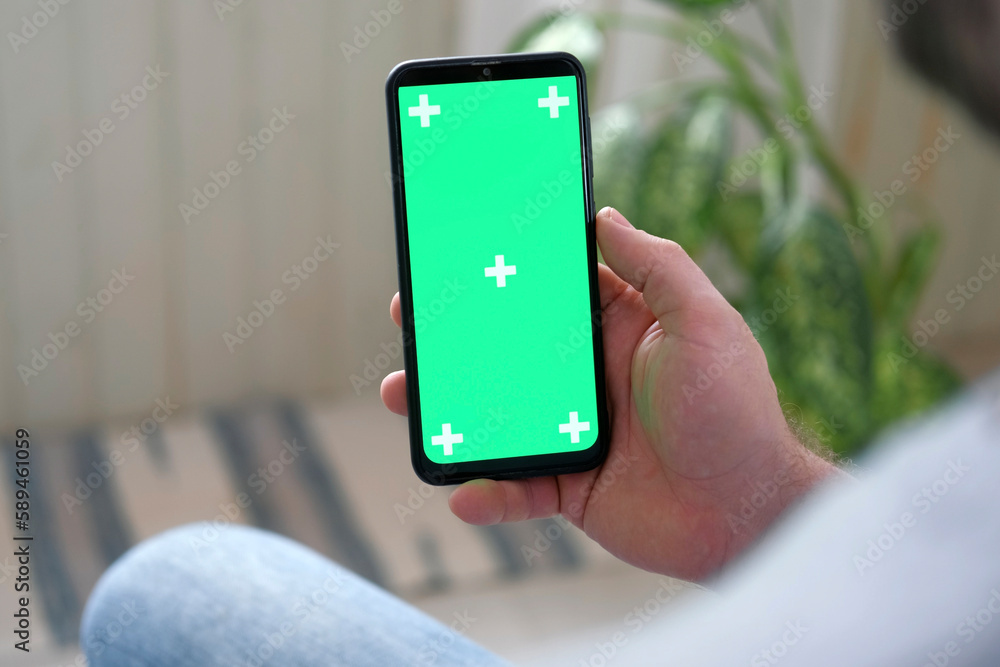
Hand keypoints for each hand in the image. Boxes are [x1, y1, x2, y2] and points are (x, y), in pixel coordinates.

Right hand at [381, 207, 839, 580]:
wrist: (751, 514)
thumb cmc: (736, 411)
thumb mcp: (703, 322)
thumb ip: (657, 265)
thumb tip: (604, 216)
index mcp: (619, 330)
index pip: (549, 292)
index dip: (504, 271)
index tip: (456, 252)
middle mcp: (590, 378)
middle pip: (507, 350)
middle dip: (455, 336)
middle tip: (408, 317)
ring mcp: (574, 433)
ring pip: (496, 416)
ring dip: (448, 408)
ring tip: (403, 396)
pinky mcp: (572, 488)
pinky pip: (518, 490)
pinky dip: (488, 493)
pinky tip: (464, 493)